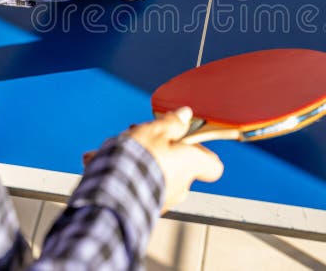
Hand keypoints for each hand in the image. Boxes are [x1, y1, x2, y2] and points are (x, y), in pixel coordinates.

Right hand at [81, 108, 223, 211]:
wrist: (112, 191)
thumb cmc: (138, 160)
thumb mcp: (156, 131)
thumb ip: (173, 123)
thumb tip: (185, 115)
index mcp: (190, 165)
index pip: (213, 166)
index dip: (203, 152)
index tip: (189, 142)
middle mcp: (182, 187)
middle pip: (183, 168)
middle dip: (167, 155)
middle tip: (149, 140)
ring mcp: (165, 201)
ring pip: (161, 178)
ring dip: (149, 166)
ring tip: (126, 153)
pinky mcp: (145, 210)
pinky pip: (144, 190)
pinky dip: (135, 179)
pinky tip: (117, 168)